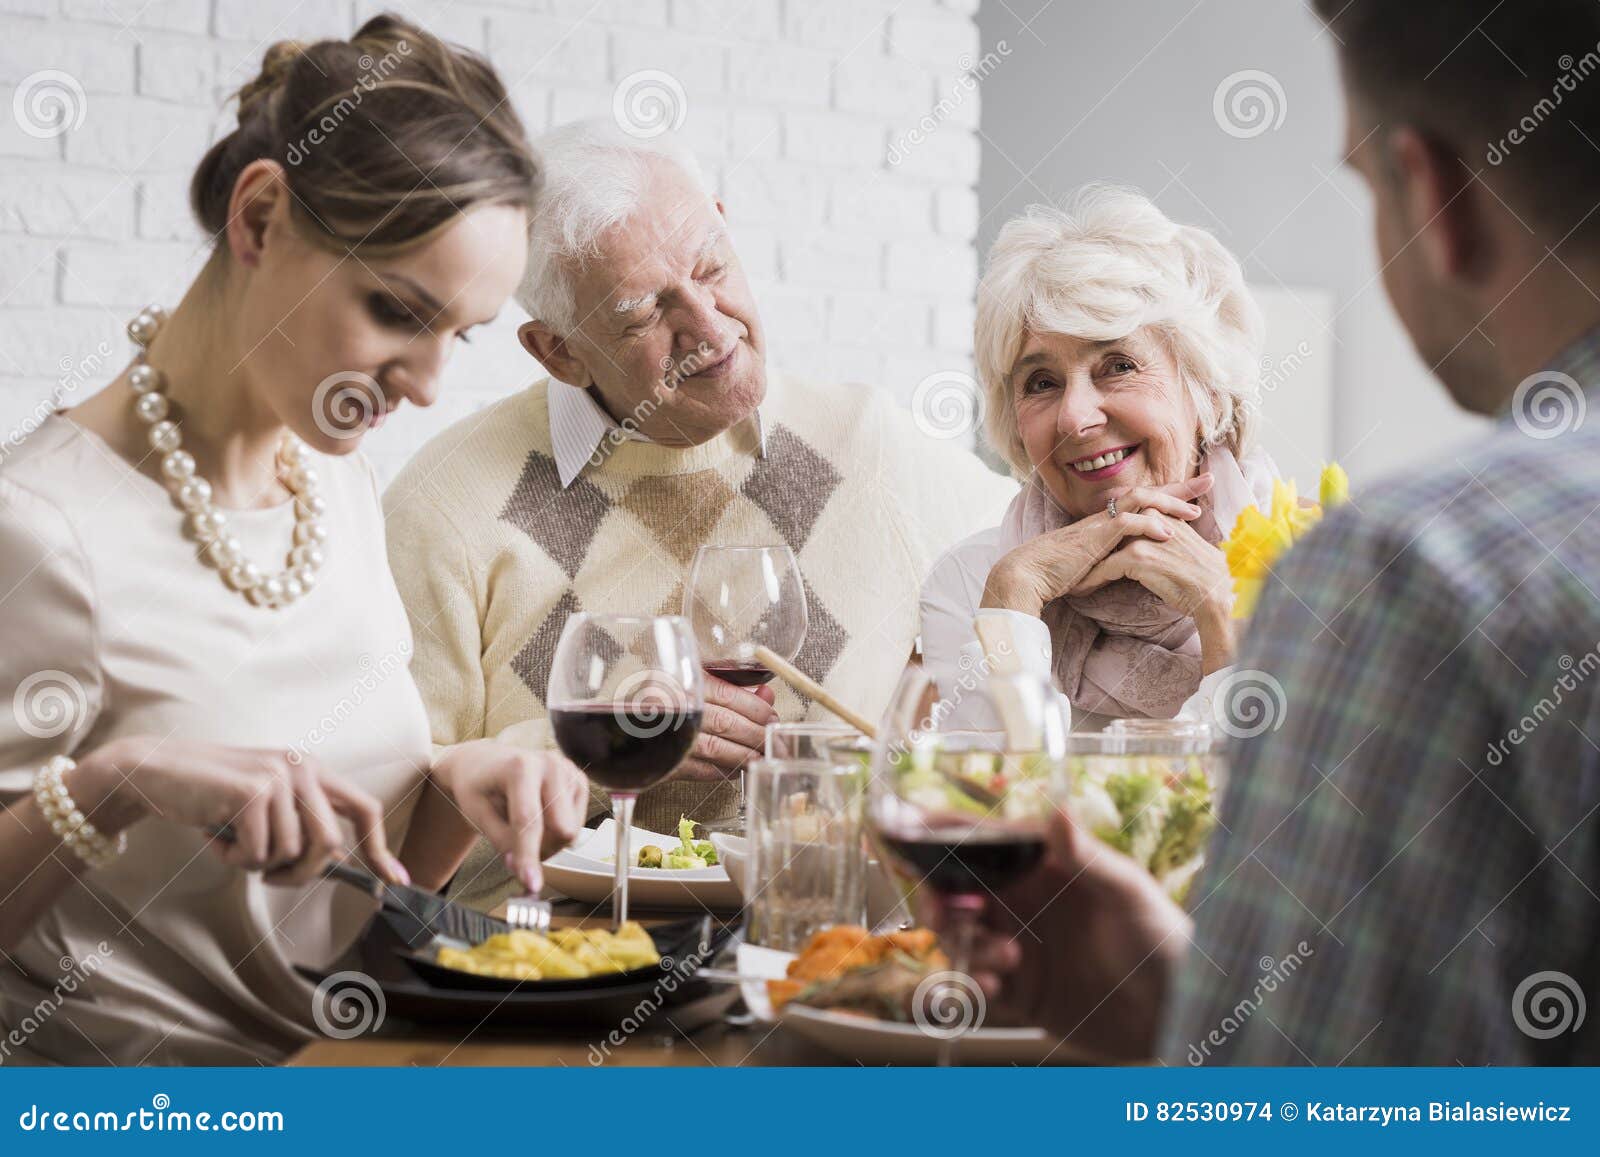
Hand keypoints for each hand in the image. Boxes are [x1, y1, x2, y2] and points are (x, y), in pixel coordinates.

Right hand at [69, 735, 405, 886]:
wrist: (155, 771)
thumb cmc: (211, 796)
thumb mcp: (267, 803)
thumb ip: (301, 823)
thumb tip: (340, 863)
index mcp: (313, 769)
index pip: (364, 808)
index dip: (379, 848)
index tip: (396, 880)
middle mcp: (303, 767)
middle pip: (328, 844)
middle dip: (299, 873)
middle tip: (266, 874)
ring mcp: (279, 777)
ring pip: (290, 854)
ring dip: (256, 863)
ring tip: (230, 841)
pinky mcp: (253, 793)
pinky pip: (258, 854)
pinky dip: (233, 858)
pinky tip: (214, 834)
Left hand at [429, 739, 587, 893]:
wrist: (485, 762)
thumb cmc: (478, 787)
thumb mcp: (477, 815)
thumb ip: (502, 843)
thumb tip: (526, 872)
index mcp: (520, 766)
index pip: (529, 820)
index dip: (530, 855)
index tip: (532, 884)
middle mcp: (551, 763)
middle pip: (562, 829)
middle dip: (540, 848)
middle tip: (514, 849)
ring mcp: (569, 770)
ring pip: (571, 830)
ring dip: (548, 841)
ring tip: (524, 828)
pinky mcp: (579, 780)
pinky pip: (577, 824)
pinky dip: (557, 831)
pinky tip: (540, 818)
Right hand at [671, 675, 777, 781]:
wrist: (618, 728)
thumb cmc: (663, 698)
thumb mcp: (695, 680)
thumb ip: (732, 686)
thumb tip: (767, 694)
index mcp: (684, 681)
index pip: (731, 696)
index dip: (758, 710)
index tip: (772, 718)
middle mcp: (676, 708)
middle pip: (728, 724)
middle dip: (757, 736)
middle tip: (774, 743)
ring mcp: (669, 737)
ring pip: (717, 750)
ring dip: (745, 756)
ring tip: (761, 758)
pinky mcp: (664, 762)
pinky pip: (701, 770)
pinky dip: (723, 772)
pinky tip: (736, 769)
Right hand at [916, 807, 1190, 1059]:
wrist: (1179, 1012)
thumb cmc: (1164, 938)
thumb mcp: (1129, 893)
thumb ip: (1088, 858)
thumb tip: (1058, 814)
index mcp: (1044, 870)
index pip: (985, 843)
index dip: (942, 832)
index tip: (904, 825)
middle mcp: (1024, 904)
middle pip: (957, 892)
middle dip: (939, 899)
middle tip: (946, 913)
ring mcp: (1018, 947)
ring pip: (959, 938)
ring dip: (965, 945)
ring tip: (1004, 959)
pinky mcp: (1021, 993)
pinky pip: (976, 983)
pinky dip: (973, 982)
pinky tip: (994, 986)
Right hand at [982, 476, 1214, 616]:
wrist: (1029, 573)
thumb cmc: (1056, 572)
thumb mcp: (1092, 562)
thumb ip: (1112, 557)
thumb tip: (1132, 563)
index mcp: (1105, 521)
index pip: (1143, 500)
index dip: (1170, 493)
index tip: (1196, 491)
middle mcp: (1104, 515)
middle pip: (1148, 491)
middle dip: (1180, 486)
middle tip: (1209, 481)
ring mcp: (1099, 523)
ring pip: (1140, 499)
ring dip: (1170, 503)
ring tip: (1193, 512)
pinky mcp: (1094, 536)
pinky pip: (1126, 523)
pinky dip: (1149, 525)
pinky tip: (1167, 533)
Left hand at [1068, 515, 1235, 669]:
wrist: (1215, 592)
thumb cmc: (1200, 574)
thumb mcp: (1180, 543)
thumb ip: (1161, 533)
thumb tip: (1143, 537)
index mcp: (1162, 512)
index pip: (1124, 515)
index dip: (1104, 531)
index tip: (1088, 546)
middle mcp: (1152, 518)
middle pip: (1110, 529)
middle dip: (1091, 547)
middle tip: (1072, 560)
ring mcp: (1144, 535)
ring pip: (1103, 549)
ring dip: (1086, 564)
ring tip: (1072, 576)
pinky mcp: (1138, 556)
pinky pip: (1104, 568)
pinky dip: (1090, 580)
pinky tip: (1080, 589)